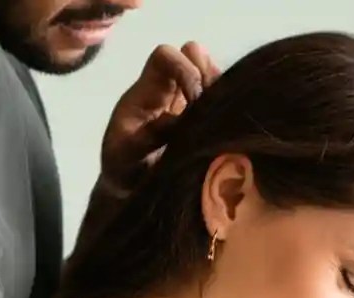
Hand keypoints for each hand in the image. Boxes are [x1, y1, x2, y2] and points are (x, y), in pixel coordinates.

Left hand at [97, 42, 220, 195]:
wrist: (129, 186)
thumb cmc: (123, 169)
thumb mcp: (126, 157)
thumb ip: (147, 138)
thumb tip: (177, 120)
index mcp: (145, 92)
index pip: (164, 57)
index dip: (184, 68)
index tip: (195, 101)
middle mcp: (167, 89)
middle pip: (193, 55)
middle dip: (208, 75)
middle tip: (214, 107)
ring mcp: (186, 100)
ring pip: (212, 72)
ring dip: (222, 90)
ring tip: (224, 117)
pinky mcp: (202, 115)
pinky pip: (222, 96)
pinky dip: (230, 105)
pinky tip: (229, 126)